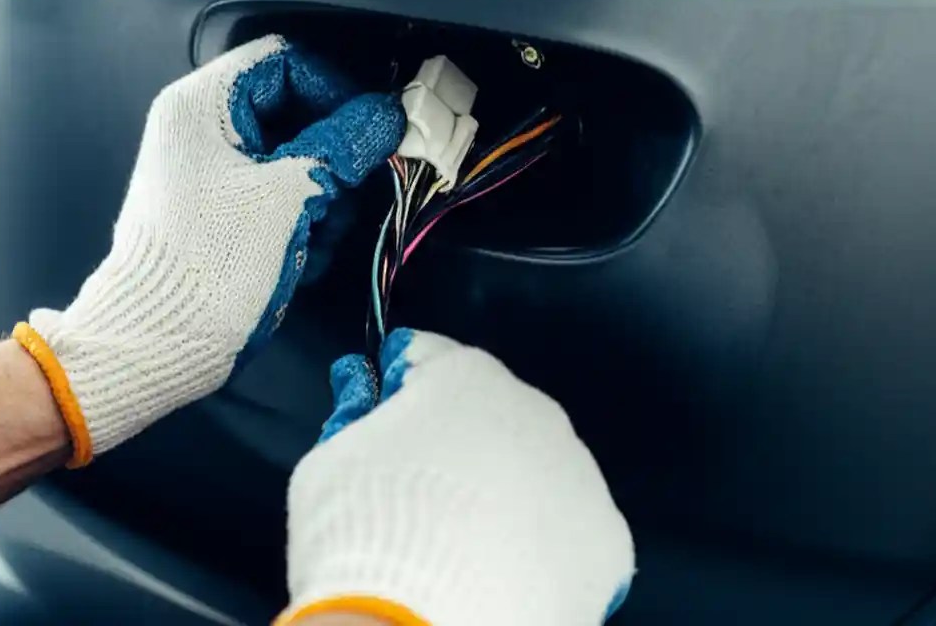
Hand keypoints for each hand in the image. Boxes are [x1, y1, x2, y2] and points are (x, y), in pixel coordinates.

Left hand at [17, 35, 404, 466]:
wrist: (158, 341)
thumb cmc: (207, 267)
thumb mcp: (290, 196)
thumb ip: (344, 146)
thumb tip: (383, 116)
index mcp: (202, 106)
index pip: (286, 63)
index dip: (336, 91)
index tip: (368, 129)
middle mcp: (200, 129)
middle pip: (295, 113)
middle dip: (332, 156)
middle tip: (348, 191)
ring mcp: (208, 172)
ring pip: (293, 159)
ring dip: (322, 197)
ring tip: (319, 235)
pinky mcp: (219, 212)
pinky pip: (276, 196)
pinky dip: (300, 221)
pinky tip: (302, 254)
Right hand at [281, 329, 634, 625]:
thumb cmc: (362, 532)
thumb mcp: (328, 462)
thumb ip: (355, 418)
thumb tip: (363, 399)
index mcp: (466, 379)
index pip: (431, 359)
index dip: (399, 386)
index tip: (380, 413)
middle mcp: (537, 413)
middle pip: (493, 416)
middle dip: (460, 442)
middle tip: (420, 493)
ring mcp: (582, 478)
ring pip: (539, 473)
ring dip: (507, 494)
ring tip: (464, 544)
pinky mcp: (607, 542)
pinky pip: (568, 532)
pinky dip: (542, 548)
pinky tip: (505, 576)